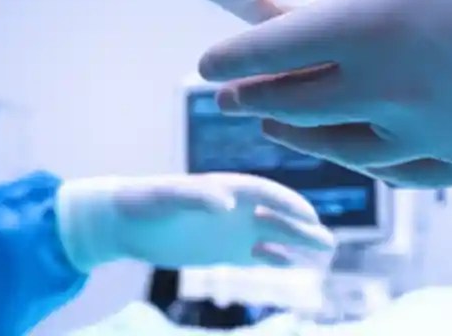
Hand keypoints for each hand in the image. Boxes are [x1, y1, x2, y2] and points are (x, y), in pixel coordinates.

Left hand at [55, 173, 334, 270]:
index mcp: (226, 186)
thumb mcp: (167, 196)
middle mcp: (236, 207)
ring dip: (298, 241)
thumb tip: (228, 203)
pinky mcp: (225, 250)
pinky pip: (258, 255)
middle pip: (277, 215)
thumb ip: (197, 196)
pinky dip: (276, 259)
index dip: (287, 203)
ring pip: (274, 235)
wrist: (125, 221)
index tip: (308, 215)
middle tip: (326, 239)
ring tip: (326, 249)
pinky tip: (293, 265)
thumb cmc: (144, 201)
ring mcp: (233, 229)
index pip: (265, 193)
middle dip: (302, 225)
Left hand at [198, 0, 451, 186]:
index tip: (205, 66)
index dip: (236, 56)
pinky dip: (377, 162)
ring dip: (308, 136)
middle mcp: (398, 88)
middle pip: (304, 102)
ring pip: (350, 147)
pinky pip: (412, 172)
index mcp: (379, 21)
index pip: (279, 47)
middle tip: (229, 97)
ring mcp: (442, 131)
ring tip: (284, 125)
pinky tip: (368, 155)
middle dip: (259, 97)